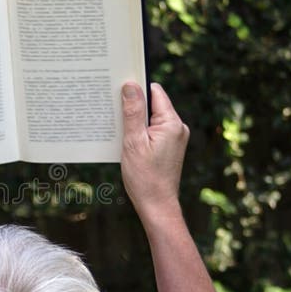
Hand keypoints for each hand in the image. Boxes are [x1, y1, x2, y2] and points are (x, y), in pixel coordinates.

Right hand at [120, 82, 188, 226]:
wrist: (157, 206)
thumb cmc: (145, 177)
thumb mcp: (133, 142)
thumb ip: (132, 112)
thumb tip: (130, 86)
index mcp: (172, 123)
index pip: (154, 92)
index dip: (136, 88)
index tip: (118, 89)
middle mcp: (177, 128)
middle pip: (153, 104)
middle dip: (133, 106)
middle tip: (113, 110)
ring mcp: (174, 138)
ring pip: (151, 118)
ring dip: (134, 121)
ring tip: (118, 130)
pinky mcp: (169, 147)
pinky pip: (153, 131)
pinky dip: (139, 132)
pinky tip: (126, 141)